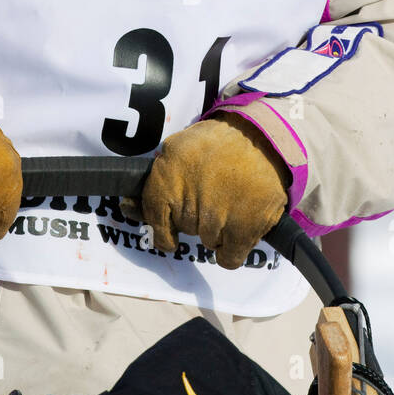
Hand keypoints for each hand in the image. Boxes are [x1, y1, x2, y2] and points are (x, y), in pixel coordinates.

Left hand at [130, 112, 290, 269]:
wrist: (264, 137)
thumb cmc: (220, 142)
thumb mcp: (179, 150)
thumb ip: (156, 180)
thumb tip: (129, 207)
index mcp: (165, 177)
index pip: (154, 219)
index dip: (162, 228)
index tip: (169, 232)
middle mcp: (187, 202)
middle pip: (185, 228)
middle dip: (197, 216)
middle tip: (214, 195)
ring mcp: (215, 219)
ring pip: (207, 241)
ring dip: (217, 229)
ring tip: (232, 201)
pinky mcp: (243, 230)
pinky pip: (228, 258)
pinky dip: (232, 250)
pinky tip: (239, 230)